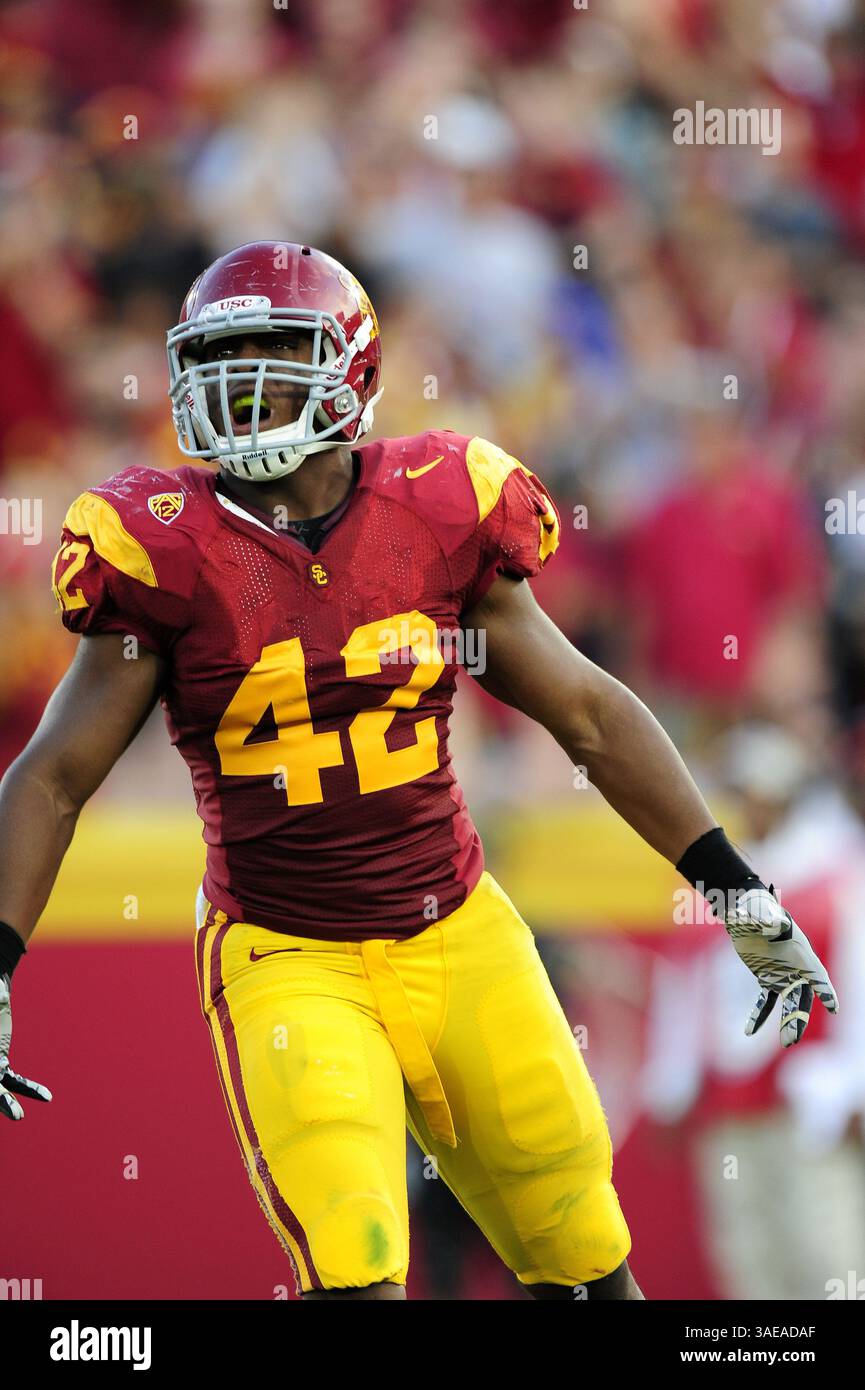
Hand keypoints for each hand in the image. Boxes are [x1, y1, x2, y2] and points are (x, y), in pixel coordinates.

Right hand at [0, 972, 51, 1119]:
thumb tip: (2, 993)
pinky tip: (46, 1096)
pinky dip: (28, 1088)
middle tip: (17, 1115)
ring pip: (1, 1088)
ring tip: (20, 1116)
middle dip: (3, 1101)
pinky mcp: (1, 1062)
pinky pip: (14, 1080)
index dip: (0, 1084)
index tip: (5, 1078)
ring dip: (9, 1103)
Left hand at [724, 886, 838, 1047]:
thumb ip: (769, 920)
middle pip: (802, 998)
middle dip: (799, 1018)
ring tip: (786, 1042)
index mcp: (801, 954)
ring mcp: (783, 975)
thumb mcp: (763, 913)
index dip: (825, 990)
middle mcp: (796, 968)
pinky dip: (760, 1016)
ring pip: (789, 1004)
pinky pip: (766, 1002)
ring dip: (786, 1023)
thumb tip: (771, 922)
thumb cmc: (758, 909)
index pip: (817, 975)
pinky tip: (749, 1031)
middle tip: (791, 1038)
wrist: (744, 911)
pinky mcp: (767, 978)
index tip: (833, 1007)